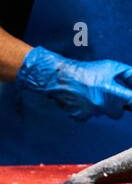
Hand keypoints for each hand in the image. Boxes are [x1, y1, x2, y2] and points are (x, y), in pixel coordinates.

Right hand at [16, 47, 131, 120]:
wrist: (59, 77)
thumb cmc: (86, 71)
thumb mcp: (111, 67)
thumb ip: (128, 74)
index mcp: (112, 93)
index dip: (131, 100)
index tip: (129, 99)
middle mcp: (102, 105)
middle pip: (117, 113)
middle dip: (115, 106)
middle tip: (109, 96)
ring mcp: (90, 112)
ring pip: (101, 113)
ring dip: (98, 106)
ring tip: (89, 93)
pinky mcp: (78, 117)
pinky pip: (87, 116)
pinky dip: (85, 109)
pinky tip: (80, 99)